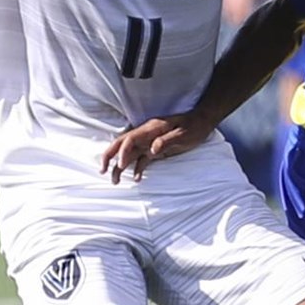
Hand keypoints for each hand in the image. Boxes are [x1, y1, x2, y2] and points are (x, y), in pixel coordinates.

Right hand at [98, 111, 214, 182]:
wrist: (202, 122)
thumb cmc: (194, 127)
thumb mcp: (184, 134)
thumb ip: (167, 140)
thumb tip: (152, 149)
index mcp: (151, 128)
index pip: (130, 138)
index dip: (122, 151)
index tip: (119, 165)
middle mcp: (146, 134)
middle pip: (122, 144)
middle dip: (110, 156)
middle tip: (103, 170)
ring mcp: (149, 142)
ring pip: (129, 154)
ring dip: (120, 166)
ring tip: (114, 181)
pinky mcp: (155, 149)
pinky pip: (141, 159)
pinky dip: (136, 169)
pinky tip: (136, 179)